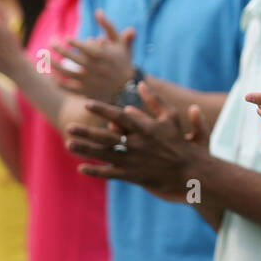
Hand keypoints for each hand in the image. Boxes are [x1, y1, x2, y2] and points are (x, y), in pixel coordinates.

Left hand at [52, 10, 135, 102]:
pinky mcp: (84, 92)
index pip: (85, 48)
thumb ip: (109, 27)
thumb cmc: (122, 62)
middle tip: (51, 42)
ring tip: (43, 57)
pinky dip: (57, 81)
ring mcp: (88, 81)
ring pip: (66, 73)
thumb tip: (98, 11)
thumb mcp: (120, 43)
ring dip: (52, 64)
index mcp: (103, 57)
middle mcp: (94, 69)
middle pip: (72, 58)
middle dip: (59, 49)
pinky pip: (67, 87)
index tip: (66, 38)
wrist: (127, 89)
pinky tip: (49, 74)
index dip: (74, 43)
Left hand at [65, 83, 207, 200]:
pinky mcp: (134, 177)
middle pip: (106, 137)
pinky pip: (111, 174)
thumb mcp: (171, 117)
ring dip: (85, 150)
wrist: (192, 173)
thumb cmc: (182, 143)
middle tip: (69, 127)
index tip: (88, 104)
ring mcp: (134, 162)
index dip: (103, 110)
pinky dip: (96, 171)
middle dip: (86, 132)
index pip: (119, 116)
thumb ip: (155, 100)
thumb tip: (140, 84)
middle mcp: (136, 145)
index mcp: (145, 129)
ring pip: (104, 155)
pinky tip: (82, 168)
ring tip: (68, 144)